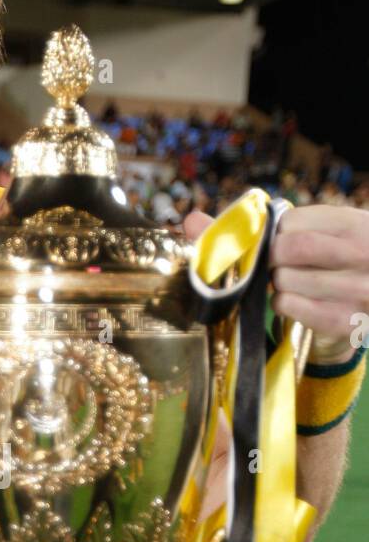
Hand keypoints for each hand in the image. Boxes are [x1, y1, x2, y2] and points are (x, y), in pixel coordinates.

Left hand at [184, 204, 368, 363]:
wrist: (365, 304)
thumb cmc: (328, 262)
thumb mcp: (311, 233)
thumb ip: (252, 226)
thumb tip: (190, 221)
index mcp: (352, 223)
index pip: (288, 222)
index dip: (270, 236)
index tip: (274, 243)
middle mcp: (361, 253)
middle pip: (285, 249)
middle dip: (269, 260)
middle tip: (276, 266)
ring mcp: (356, 289)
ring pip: (283, 280)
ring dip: (273, 284)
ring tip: (289, 283)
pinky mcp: (343, 320)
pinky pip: (288, 306)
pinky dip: (280, 304)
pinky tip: (292, 300)